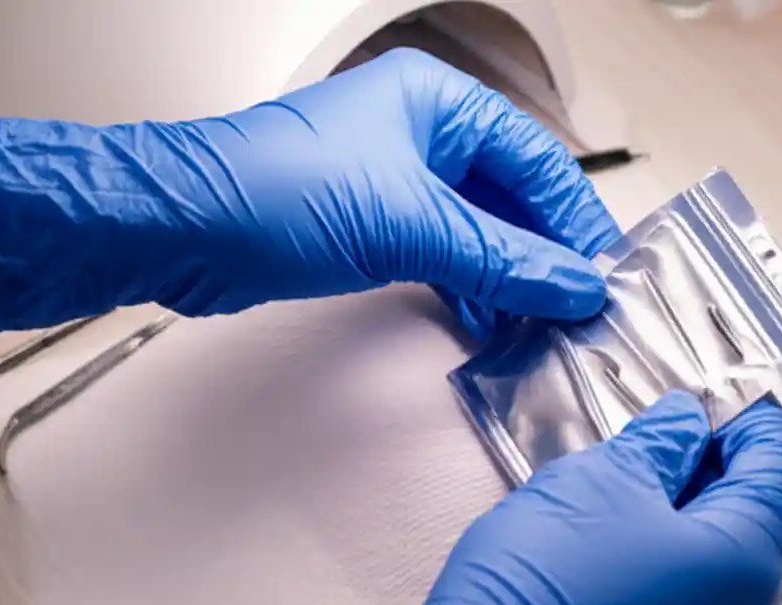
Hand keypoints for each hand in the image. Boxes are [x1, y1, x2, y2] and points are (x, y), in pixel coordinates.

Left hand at [0, 49, 619, 340]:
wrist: (179, 230)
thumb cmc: (270, 192)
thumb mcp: (407, 223)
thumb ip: (500, 258)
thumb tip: (572, 284)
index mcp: (437, 102)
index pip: (536, 157)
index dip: (574, 217)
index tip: (602, 270)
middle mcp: (420, 133)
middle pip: (511, 195)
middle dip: (544, 252)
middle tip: (579, 305)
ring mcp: (394, 181)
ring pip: (478, 229)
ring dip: (509, 277)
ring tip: (544, 325)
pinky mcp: (370, 227)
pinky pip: (443, 254)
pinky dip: (470, 287)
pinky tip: (492, 323)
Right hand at [349, 393, 781, 604]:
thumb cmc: (543, 586)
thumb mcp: (600, 481)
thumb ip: (658, 444)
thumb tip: (684, 423)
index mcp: (747, 566)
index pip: (778, 471)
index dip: (753, 421)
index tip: (727, 392)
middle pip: (752, 525)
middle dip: (715, 470)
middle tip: (669, 430)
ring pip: (718, 575)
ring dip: (687, 522)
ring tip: (630, 485)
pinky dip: (668, 572)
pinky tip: (617, 547)